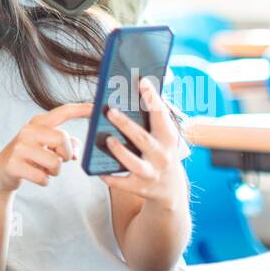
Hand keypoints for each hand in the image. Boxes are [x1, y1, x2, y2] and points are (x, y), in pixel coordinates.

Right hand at [0, 102, 89, 196]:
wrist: (0, 172)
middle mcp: (28, 131)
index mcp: (38, 123)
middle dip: (66, 154)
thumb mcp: (46, 146)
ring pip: (55, 162)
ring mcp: (20, 147)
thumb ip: (66, 144)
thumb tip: (76, 155)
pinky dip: (43, 181)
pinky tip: (34, 176)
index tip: (96, 107)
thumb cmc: (29, 156)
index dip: (80, 109)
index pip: (62, 112)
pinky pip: (43, 178)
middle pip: (62, 139)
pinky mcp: (14, 164)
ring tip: (43, 168)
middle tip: (58, 159)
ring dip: (54, 171)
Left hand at [99, 78, 184, 207]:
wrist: (171, 189)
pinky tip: (98, 169)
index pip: (161, 115)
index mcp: (168, 138)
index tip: (142, 81)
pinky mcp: (140, 187)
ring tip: (107, 139)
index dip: (152, 98)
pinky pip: (122, 183)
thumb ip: (155, 116)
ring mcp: (151, 173)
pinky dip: (110, 178)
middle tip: (110, 111)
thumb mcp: (165, 136)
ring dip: (120, 152)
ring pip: (134, 164)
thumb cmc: (162, 152)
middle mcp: (162, 156)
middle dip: (126, 126)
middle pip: (143, 139)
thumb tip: (141, 85)